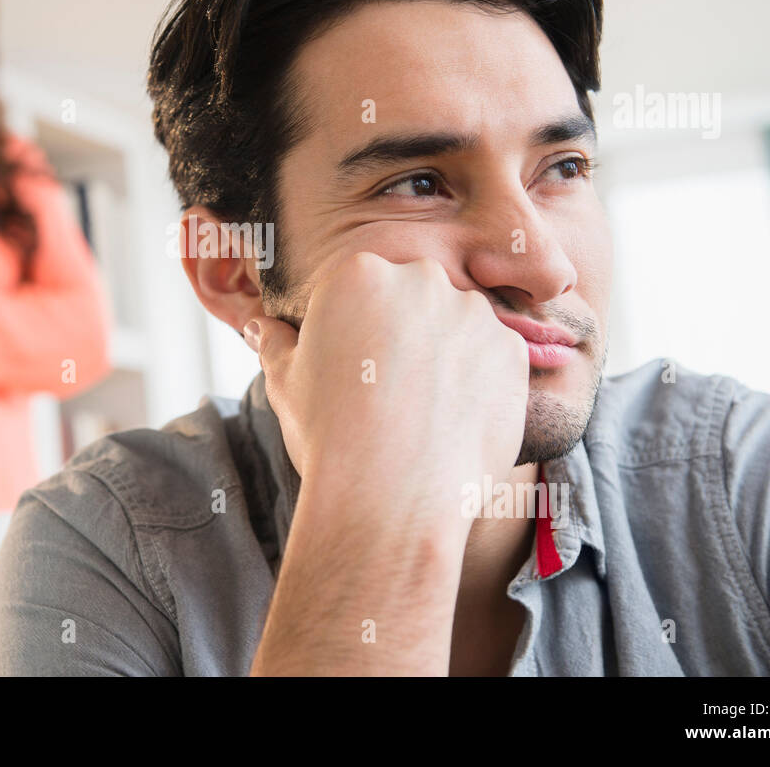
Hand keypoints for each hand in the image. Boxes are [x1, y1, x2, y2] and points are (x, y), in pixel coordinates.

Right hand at [243, 251, 528, 535]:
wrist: (390, 496)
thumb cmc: (328, 435)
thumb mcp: (285, 382)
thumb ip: (276, 343)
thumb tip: (259, 326)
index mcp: (358, 273)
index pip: (364, 286)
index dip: (358, 330)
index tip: (355, 368)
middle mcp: (421, 278)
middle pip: (415, 296)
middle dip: (406, 333)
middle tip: (389, 389)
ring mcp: (471, 313)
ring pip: (459, 325)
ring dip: (446, 355)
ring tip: (423, 411)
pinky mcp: (510, 350)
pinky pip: (495, 357)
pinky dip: (480, 383)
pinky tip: (454, 420)